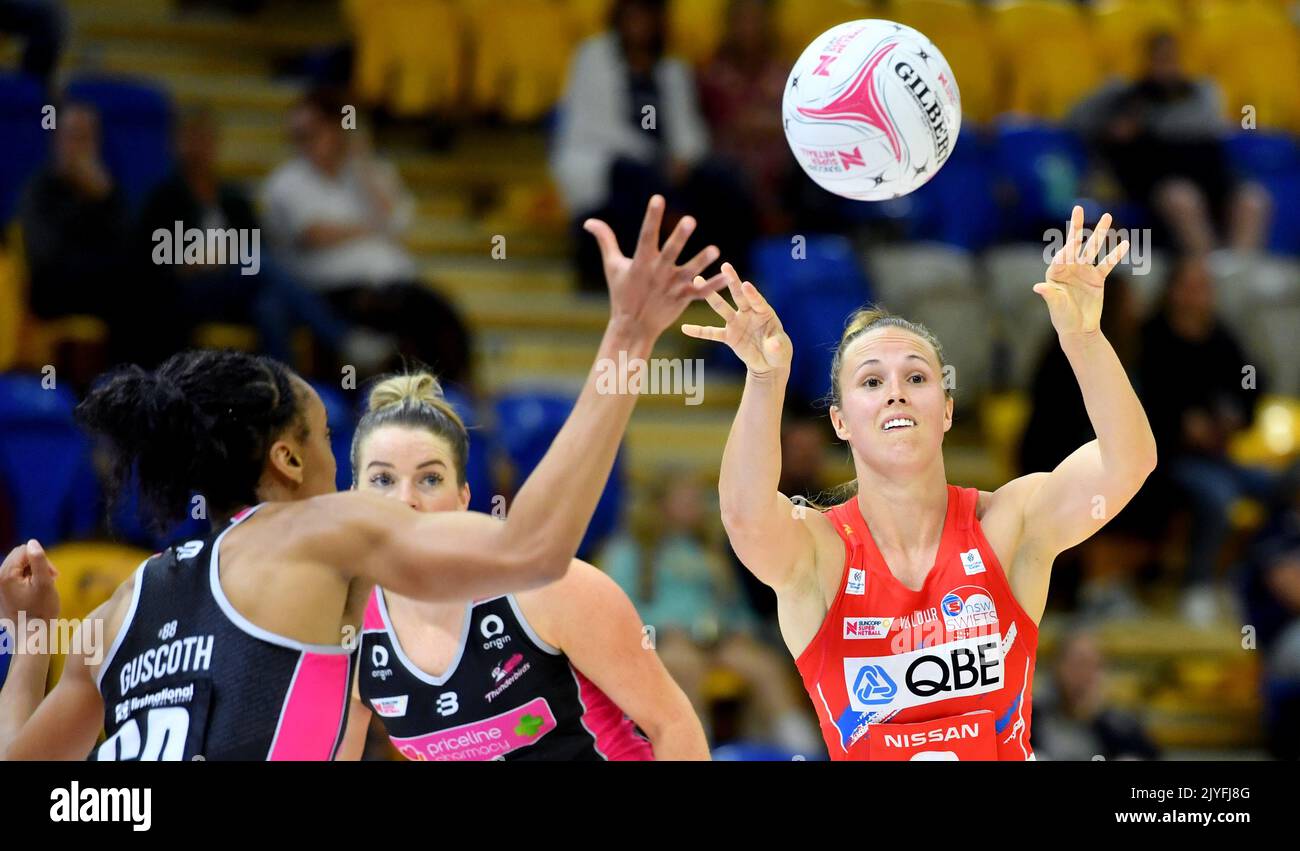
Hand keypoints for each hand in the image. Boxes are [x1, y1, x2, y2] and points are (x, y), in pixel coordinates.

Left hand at [0, 540, 59, 624]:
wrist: (33, 636)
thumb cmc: (41, 610)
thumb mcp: (45, 583)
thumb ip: (39, 560)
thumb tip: (32, 542)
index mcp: (5, 575)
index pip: (24, 550)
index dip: (41, 558)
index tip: (54, 575)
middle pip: (20, 556)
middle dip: (38, 564)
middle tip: (52, 579)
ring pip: (20, 565)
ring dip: (35, 571)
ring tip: (45, 585)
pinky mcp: (3, 592)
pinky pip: (17, 575)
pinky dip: (29, 579)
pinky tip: (38, 590)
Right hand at [584, 195, 727, 341]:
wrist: (633, 326)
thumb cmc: (622, 292)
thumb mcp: (612, 266)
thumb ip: (605, 241)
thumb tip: (589, 222)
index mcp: (641, 262)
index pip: (646, 235)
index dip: (651, 217)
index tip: (657, 198)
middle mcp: (658, 272)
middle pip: (670, 252)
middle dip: (679, 237)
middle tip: (690, 220)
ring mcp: (672, 287)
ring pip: (690, 272)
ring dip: (701, 261)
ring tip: (714, 250)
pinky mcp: (683, 299)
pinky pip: (702, 292)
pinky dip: (714, 285)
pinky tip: (727, 275)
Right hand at [681, 263, 791, 377]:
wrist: (768, 362)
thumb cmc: (778, 352)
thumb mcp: (780, 350)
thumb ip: (777, 346)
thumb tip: (774, 346)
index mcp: (764, 313)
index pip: (757, 301)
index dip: (752, 294)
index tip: (746, 285)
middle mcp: (748, 313)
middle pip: (739, 295)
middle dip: (732, 281)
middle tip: (725, 266)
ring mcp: (737, 323)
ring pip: (722, 308)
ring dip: (710, 296)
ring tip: (697, 280)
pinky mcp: (729, 336)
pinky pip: (712, 333)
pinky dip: (699, 331)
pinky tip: (685, 328)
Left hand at [1034, 206, 1127, 338]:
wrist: (1079, 329)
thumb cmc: (1063, 318)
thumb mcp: (1056, 306)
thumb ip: (1050, 294)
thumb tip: (1038, 287)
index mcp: (1055, 272)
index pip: (1061, 256)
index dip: (1067, 248)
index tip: (1074, 241)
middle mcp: (1069, 268)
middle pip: (1075, 244)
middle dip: (1077, 226)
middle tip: (1078, 208)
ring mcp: (1084, 271)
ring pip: (1093, 249)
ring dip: (1100, 233)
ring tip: (1108, 216)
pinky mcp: (1097, 278)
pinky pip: (1108, 264)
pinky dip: (1116, 254)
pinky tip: (1125, 243)